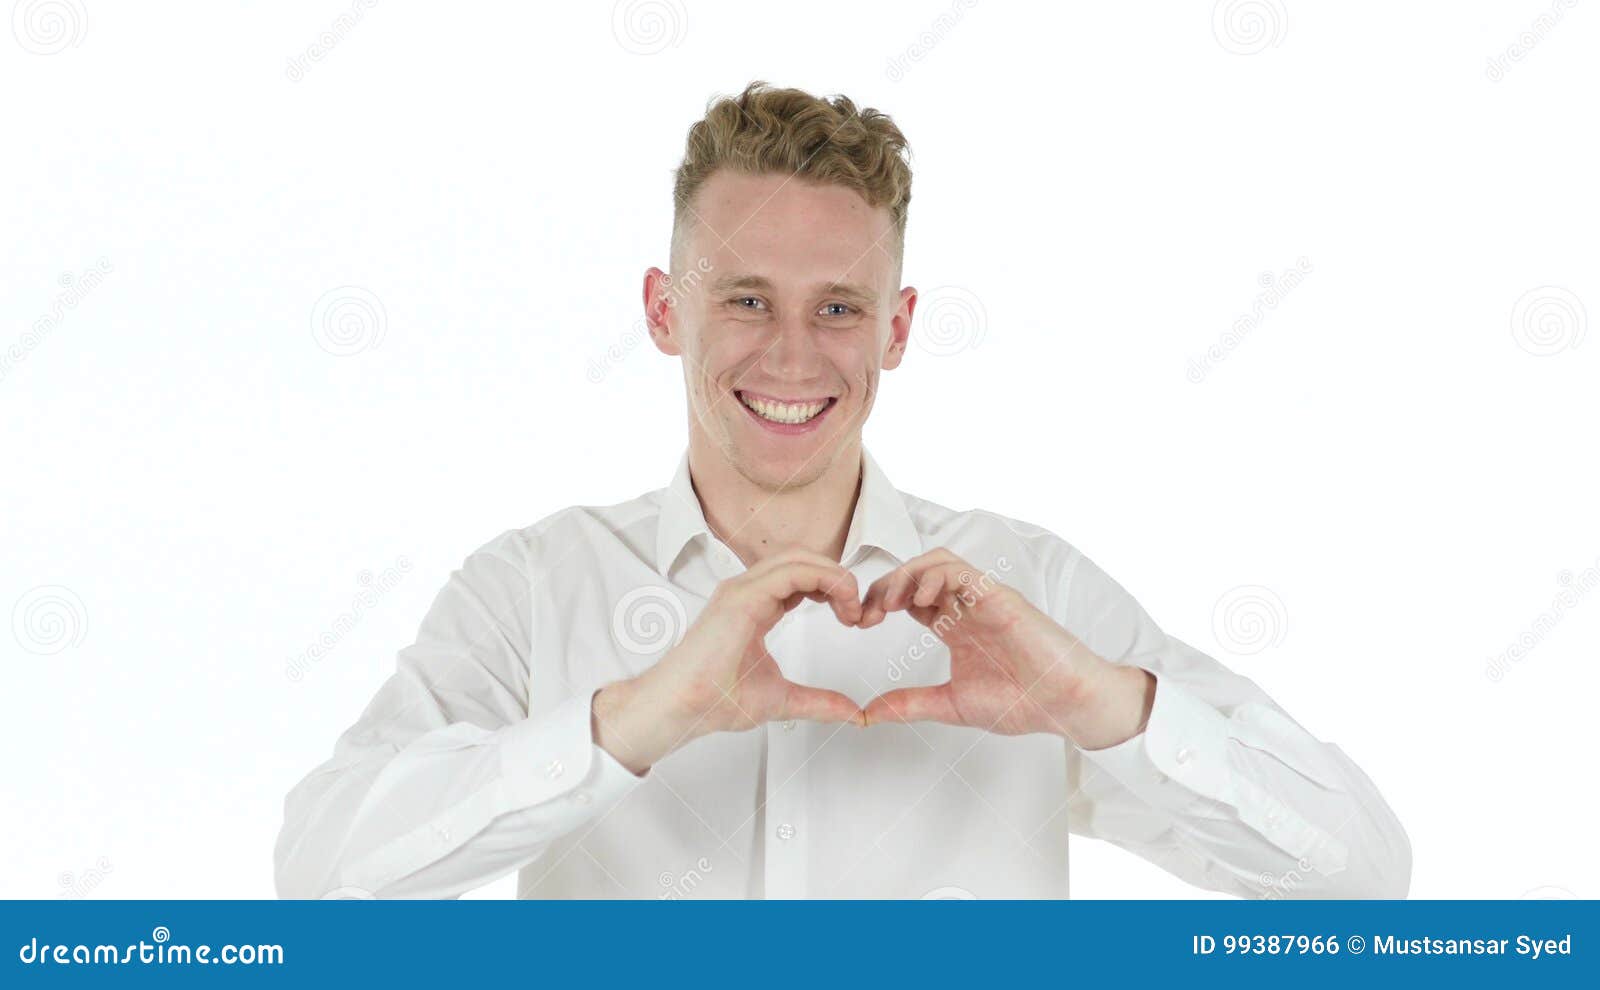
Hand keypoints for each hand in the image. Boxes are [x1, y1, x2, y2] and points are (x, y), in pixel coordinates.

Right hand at [593, 548, 864, 773]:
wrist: (681, 708)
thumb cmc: (714, 700)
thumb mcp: (781, 699)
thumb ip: (818, 702)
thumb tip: (853, 713)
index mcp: (755, 606)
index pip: (801, 577)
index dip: (833, 588)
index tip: (852, 618)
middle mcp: (747, 591)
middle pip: (803, 558)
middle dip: (837, 577)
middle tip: (856, 611)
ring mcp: (742, 590)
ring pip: (799, 557)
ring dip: (833, 575)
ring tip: (851, 605)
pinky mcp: (741, 597)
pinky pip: (790, 571)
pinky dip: (821, 577)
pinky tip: (838, 600)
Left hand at [858, 549, 1153, 748]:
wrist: (1064, 704)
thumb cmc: (1021, 702)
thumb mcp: (951, 704)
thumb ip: (911, 703)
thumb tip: (869, 713)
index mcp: (955, 626)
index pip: (909, 597)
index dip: (880, 602)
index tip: (859, 623)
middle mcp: (966, 607)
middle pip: (917, 573)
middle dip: (885, 584)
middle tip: (866, 611)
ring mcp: (983, 599)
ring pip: (938, 562)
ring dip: (907, 575)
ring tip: (890, 602)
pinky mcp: (1000, 598)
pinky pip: (963, 572)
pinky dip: (936, 576)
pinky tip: (921, 599)